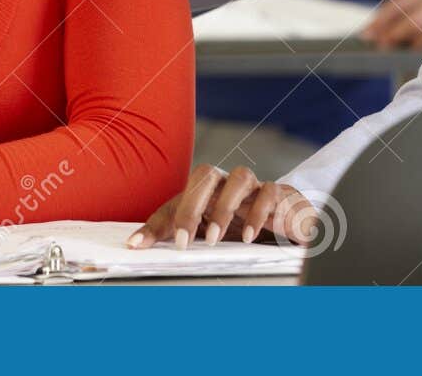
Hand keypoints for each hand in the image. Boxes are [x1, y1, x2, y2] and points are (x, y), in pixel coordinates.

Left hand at [127, 163, 317, 248]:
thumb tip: (132, 245)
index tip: (143, 246)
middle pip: (206, 174)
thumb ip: (173, 234)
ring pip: (239, 177)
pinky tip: (248, 237)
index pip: (179, 196)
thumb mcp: (206, 232)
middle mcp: (228, 182)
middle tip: (183, 242)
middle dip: (191, 207)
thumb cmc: (240, 224)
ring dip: (223, 208)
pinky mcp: (280, 194)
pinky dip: (257, 214)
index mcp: (207, 189)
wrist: (289, 222)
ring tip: (213, 240)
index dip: (162, 220)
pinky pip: (269, 193)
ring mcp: (255, 186)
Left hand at [361, 0, 421, 49]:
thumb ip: (408, 6)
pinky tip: (414, 48)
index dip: (381, 20)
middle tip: (377, 44)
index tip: (366, 32)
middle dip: (391, 33)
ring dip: (406, 41)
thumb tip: (378, 27)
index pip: (399, 3)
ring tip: (390, 48)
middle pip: (410, 18)